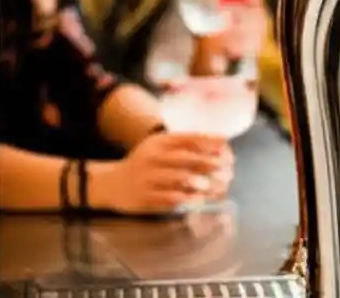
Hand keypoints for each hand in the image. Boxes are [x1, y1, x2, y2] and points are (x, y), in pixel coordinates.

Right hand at [89, 132, 233, 214]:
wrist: (114, 184)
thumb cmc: (146, 164)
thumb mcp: (159, 148)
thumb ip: (185, 146)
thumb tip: (220, 144)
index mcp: (157, 143)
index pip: (186, 138)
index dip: (207, 142)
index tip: (226, 146)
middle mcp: (152, 158)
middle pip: (184, 158)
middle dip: (208, 163)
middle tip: (226, 169)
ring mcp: (148, 178)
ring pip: (179, 179)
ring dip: (201, 183)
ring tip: (216, 187)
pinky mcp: (146, 197)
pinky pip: (170, 198)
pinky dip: (187, 199)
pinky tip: (199, 200)